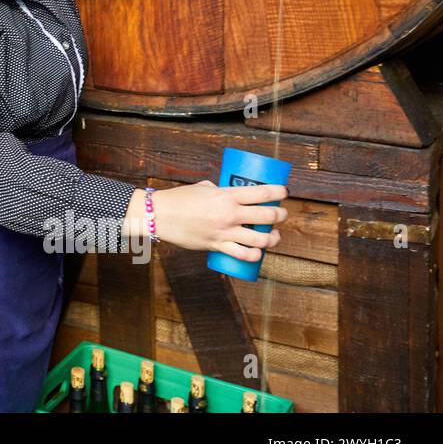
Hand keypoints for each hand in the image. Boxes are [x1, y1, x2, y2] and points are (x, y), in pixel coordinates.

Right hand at [134, 180, 288, 261]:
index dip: (279, 192)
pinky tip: (258, 253)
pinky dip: (254, 255)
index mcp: (226, 196)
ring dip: (273, 238)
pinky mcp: (216, 246)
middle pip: (267, 216)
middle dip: (281, 215)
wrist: (158, 215)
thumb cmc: (179, 198)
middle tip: (281, 214)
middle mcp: (229, 214)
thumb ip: (218, 190)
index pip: (262, 193)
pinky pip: (242, 255)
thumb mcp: (203, 187)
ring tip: (273, 236)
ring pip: (260, 239)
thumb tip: (228, 192)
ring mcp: (224, 232)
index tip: (284, 192)